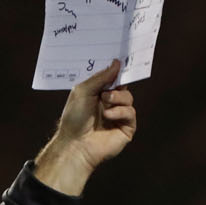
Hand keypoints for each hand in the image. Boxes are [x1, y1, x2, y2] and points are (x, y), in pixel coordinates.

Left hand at [33, 59, 136, 195]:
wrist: (75, 143)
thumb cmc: (74, 118)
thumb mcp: (84, 91)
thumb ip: (101, 77)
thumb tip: (117, 63)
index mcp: (97, 94)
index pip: (112, 79)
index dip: (117, 71)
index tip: (121, 60)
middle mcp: (109, 104)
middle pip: (123, 87)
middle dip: (117, 86)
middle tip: (106, 90)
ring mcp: (118, 116)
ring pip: (128, 98)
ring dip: (117, 98)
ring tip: (104, 103)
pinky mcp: (126, 128)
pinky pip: (131, 113)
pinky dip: (120, 111)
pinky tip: (108, 115)